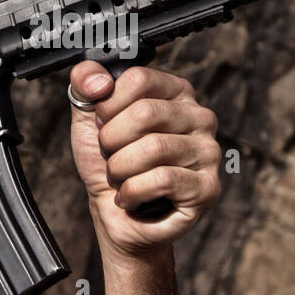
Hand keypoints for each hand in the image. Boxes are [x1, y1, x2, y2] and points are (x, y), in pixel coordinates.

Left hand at [67, 62, 220, 261]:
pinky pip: (162, 180)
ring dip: (120, 168)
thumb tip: (99, 80)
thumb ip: (85, 84)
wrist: (113, 214)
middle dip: (112, 141)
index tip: (104, 125)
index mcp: (176, 92)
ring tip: (121, 178)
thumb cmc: (107, 162)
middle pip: (145, 113)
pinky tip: (131, 196)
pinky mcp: (208, 187)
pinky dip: (133, 192)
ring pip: (153, 148)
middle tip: (111, 156)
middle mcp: (200, 117)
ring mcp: (208, 152)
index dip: (108, 106)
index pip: (138, 79)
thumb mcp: (88, 119)